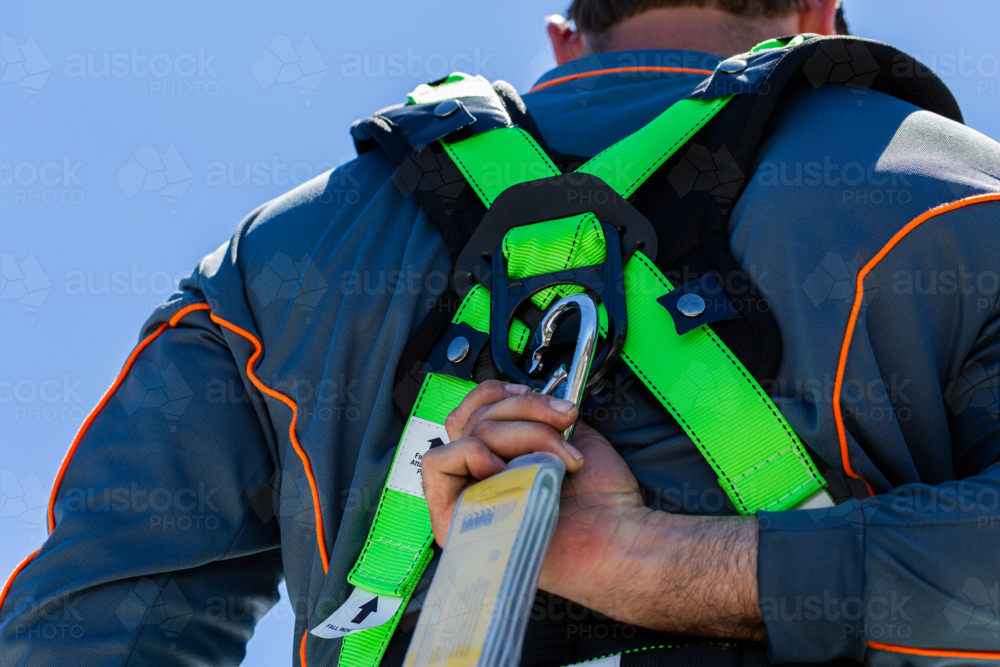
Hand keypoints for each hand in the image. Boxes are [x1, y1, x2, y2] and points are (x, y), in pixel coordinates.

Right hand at [420, 379, 763, 639]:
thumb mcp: (565, 437)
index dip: (497, 394)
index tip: (533, 395)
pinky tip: (506, 468)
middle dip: (525, 412)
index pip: (471, 413)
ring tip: (555, 458)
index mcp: (499, 462)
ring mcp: (463, 501)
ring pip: (465, 434)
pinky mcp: (452, 522)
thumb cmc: (601, 499)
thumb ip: (533, 416)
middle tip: (563, 424)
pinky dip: (471, 453)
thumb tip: (517, 393)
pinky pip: (437, 465)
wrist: (619, 536)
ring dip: (519, 434)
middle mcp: (477, 481)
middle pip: (473, 418)